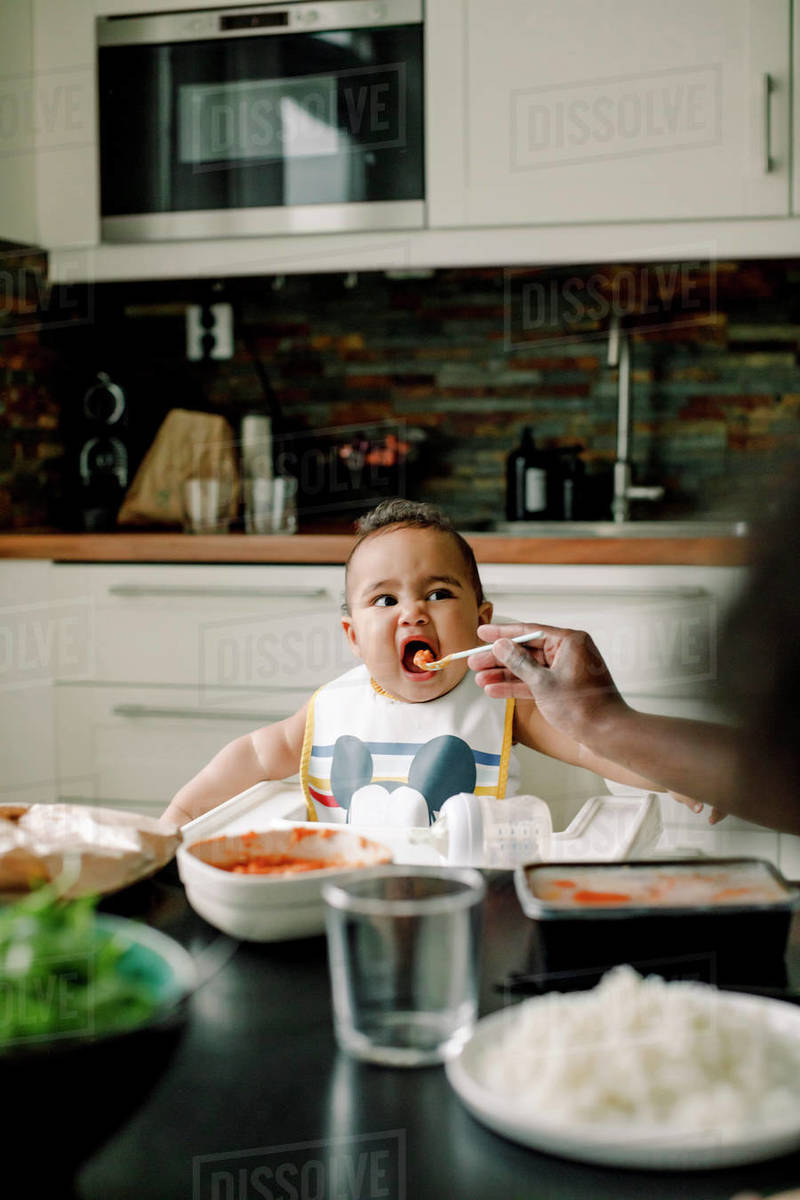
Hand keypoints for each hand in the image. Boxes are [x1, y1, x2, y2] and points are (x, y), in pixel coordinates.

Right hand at [468, 621, 626, 742]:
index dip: (502, 633)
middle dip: (499, 658)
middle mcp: (569, 651)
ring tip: (480, 679)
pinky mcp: (563, 686)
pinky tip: (495, 689)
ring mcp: (566, 669)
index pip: (530, 631)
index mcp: (569, 641)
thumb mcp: (543, 683)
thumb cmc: (583, 708)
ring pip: (529, 667)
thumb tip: (501, 645)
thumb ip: (519, 662)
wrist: (606, 734)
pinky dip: (517, 685)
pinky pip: (535, 681)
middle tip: (475, 661)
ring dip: (504, 674)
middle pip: (526, 650)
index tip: (482, 633)